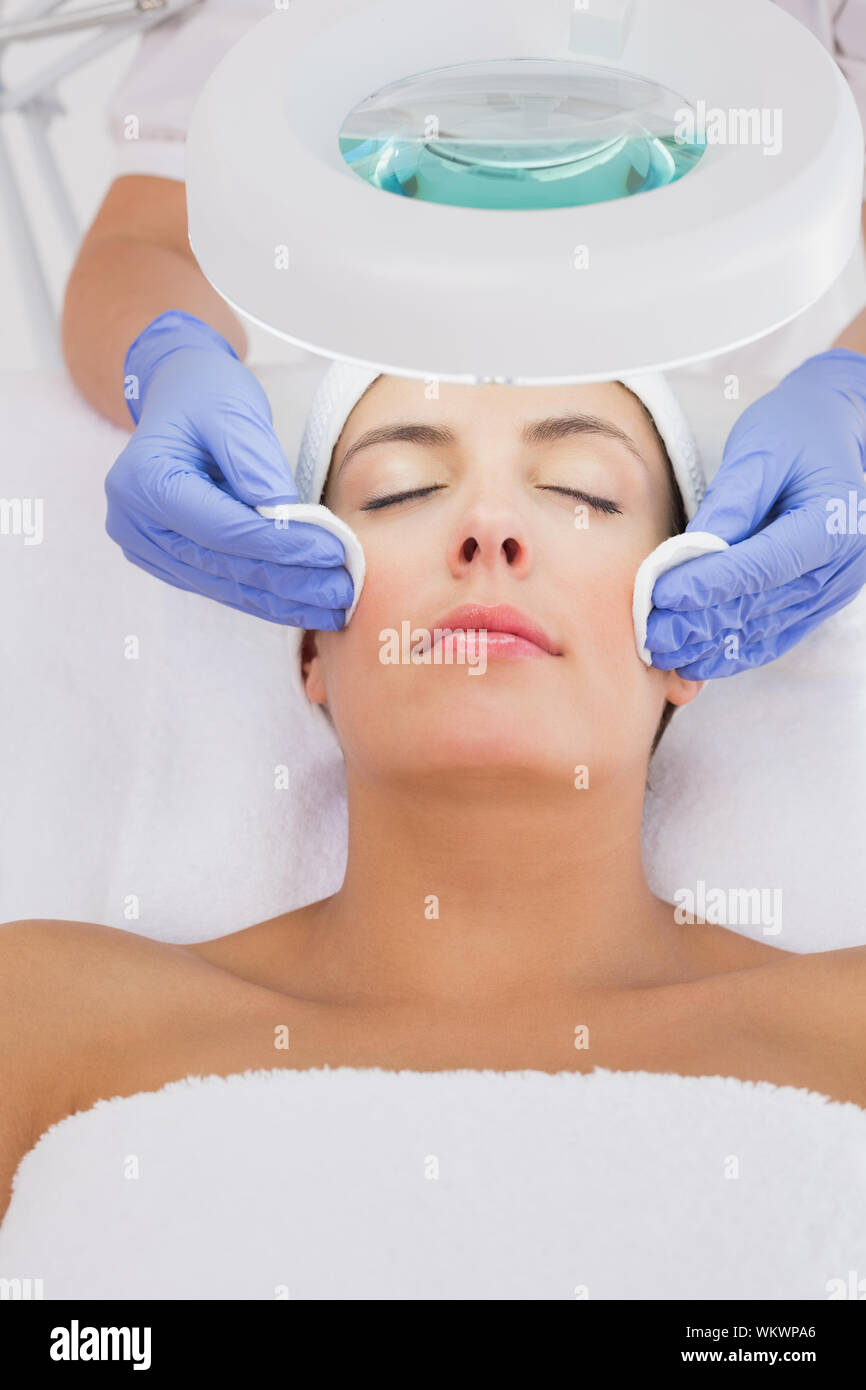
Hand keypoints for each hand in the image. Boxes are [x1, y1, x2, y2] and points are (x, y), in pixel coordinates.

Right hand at [105, 310, 352, 626]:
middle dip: (291, 581)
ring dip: (284, 600)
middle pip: (226, 565)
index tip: (333, 553)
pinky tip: (305, 604)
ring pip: (226, 585)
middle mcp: (137, 524)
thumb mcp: (232, 409)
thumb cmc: (205, 393)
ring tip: (336, 605)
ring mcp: (149, 548)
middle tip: (345, 590)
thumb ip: (256, 462)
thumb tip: (287, 516)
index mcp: (145, 483)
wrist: (177, 394)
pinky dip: (266, 596)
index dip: (282, 546)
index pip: (224, 529)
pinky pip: (222, 585)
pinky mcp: (168, 561)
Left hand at [645, 349, 865, 677]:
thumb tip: (689, 553)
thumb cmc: (797, 432)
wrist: (837, 433)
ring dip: (712, 647)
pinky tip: (698, 661)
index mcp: (831, 522)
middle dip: (700, 623)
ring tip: (664, 654)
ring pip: (765, 629)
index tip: (661, 595)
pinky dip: (734, 652)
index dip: (708, 585)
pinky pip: (775, 636)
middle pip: (760, 605)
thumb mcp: (760, 450)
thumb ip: (728, 503)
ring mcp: (832, 589)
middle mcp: (840, 566)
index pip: (761, 565)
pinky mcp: (819, 602)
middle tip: (650, 635)